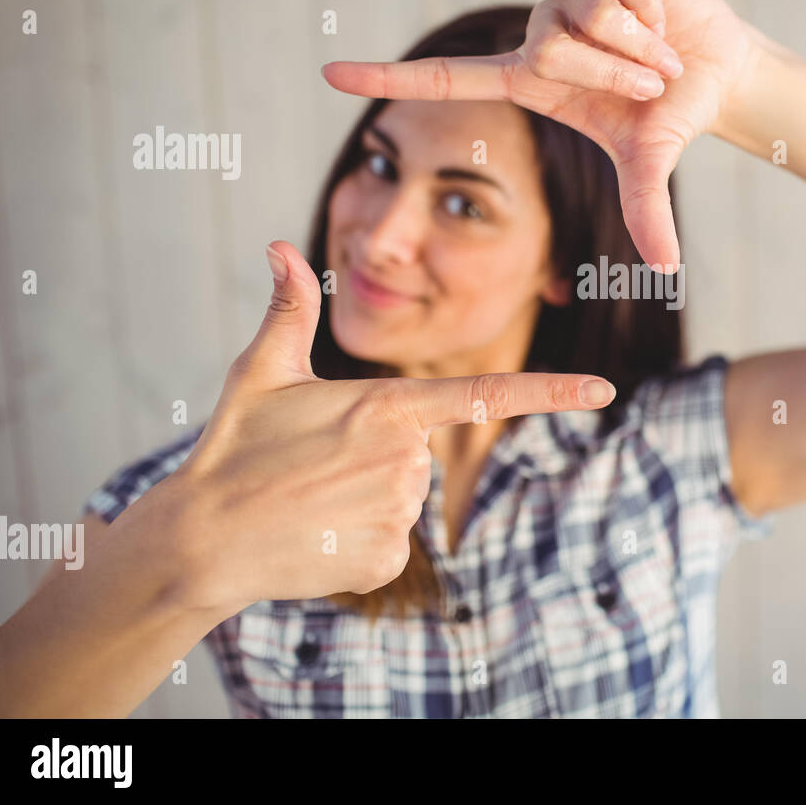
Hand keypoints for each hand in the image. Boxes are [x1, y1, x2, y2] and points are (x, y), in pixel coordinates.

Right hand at [152, 240, 614, 611]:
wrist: (200, 540)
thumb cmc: (233, 448)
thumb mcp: (262, 372)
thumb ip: (289, 310)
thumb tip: (278, 245)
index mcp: (386, 406)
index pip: (486, 394)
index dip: (552, 391)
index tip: (605, 390)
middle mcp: (404, 459)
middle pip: (419, 449)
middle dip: (377, 453)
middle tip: (316, 465)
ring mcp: (399, 513)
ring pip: (405, 495)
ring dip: (366, 496)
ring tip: (312, 499)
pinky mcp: (386, 559)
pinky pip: (390, 540)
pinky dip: (359, 538)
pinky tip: (318, 534)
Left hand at [320, 0, 758, 271]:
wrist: (715, 70)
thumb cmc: (667, 115)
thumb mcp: (646, 164)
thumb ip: (645, 213)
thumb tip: (667, 273)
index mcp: (532, 80)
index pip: (446, 78)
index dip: (389, 79)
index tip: (329, 75)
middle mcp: (541, 32)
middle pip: (550, 47)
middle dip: (612, 70)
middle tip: (649, 83)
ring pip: (585, 11)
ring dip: (637, 41)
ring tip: (659, 50)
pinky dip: (650, 1)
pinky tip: (663, 11)